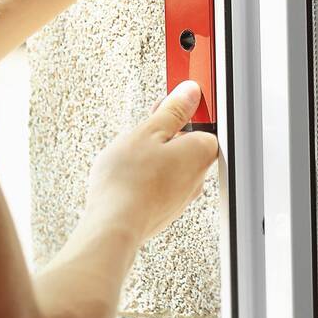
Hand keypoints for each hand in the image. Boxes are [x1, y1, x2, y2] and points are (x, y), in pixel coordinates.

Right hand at [85, 81, 217, 243]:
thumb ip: (173, 110)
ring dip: (153, 157)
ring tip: (129, 155)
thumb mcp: (149, 130)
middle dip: (164, 135)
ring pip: (171, 166)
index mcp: (201, 152)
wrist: (114, 225)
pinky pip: (159, 185)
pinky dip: (146, 177)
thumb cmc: (130, 179)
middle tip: (141, 131)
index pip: (203, 125)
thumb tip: (190, 92)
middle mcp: (197, 178)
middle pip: (187, 146)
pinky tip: (127, 176)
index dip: (181, 114)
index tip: (164, 107)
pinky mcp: (164, 211)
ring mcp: (181, 198)